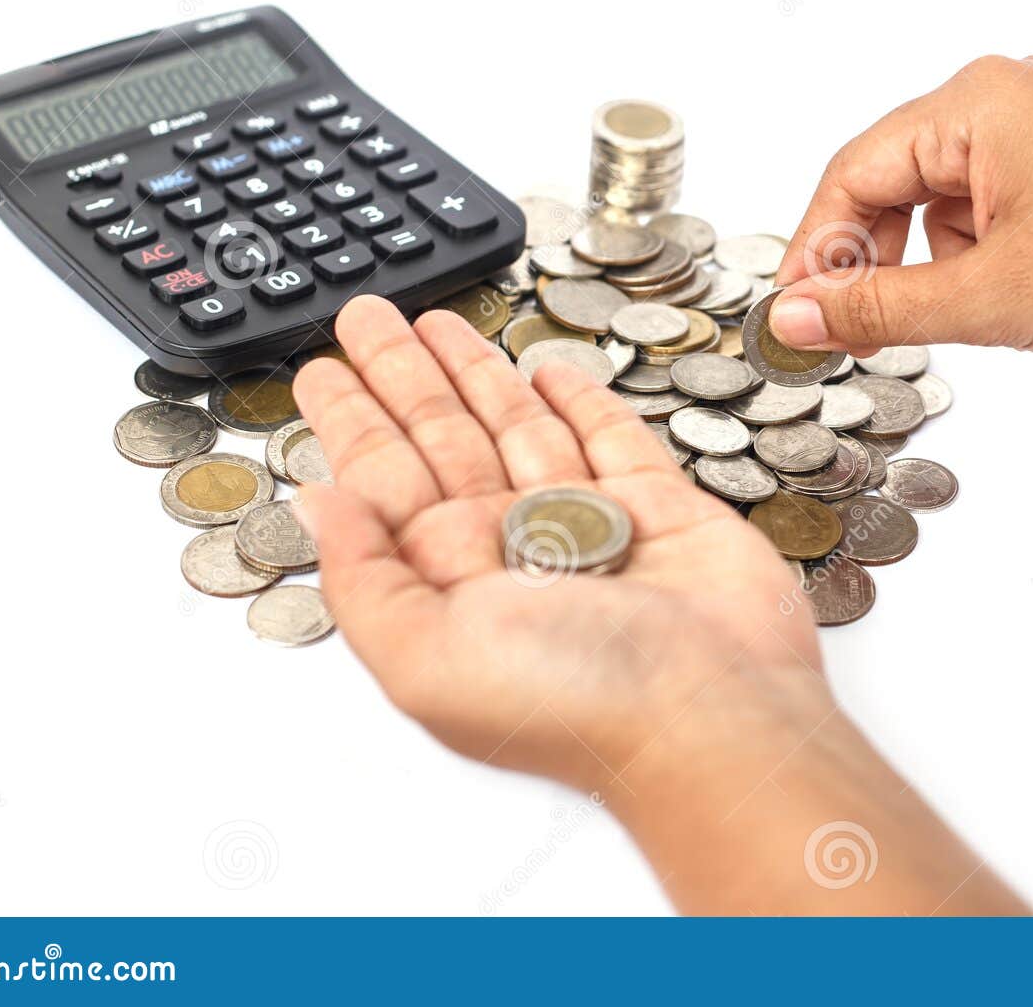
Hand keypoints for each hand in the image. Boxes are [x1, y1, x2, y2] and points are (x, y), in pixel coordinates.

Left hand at [291, 297, 1027, 913]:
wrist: (717, 714)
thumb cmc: (578, 703)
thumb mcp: (426, 659)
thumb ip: (364, 581)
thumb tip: (315, 507)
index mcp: (449, 585)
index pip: (385, 481)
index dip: (352, 419)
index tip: (323, 370)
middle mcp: (512, 552)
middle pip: (443, 439)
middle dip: (404, 377)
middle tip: (369, 319)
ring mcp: (587, 526)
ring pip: (518, 426)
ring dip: (477, 373)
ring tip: (441, 323)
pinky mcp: (658, 509)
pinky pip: (608, 437)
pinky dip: (577, 399)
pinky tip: (545, 371)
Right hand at [770, 54, 1032, 358]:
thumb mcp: (988, 299)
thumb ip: (877, 308)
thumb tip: (792, 319)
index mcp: (980, 100)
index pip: (855, 171)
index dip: (816, 247)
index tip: (796, 315)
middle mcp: (1008, 93)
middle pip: (893, 180)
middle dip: (875, 258)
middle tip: (859, 331)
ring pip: (939, 200)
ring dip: (935, 263)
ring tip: (976, 313)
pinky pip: (988, 203)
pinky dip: (980, 255)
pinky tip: (1012, 296)